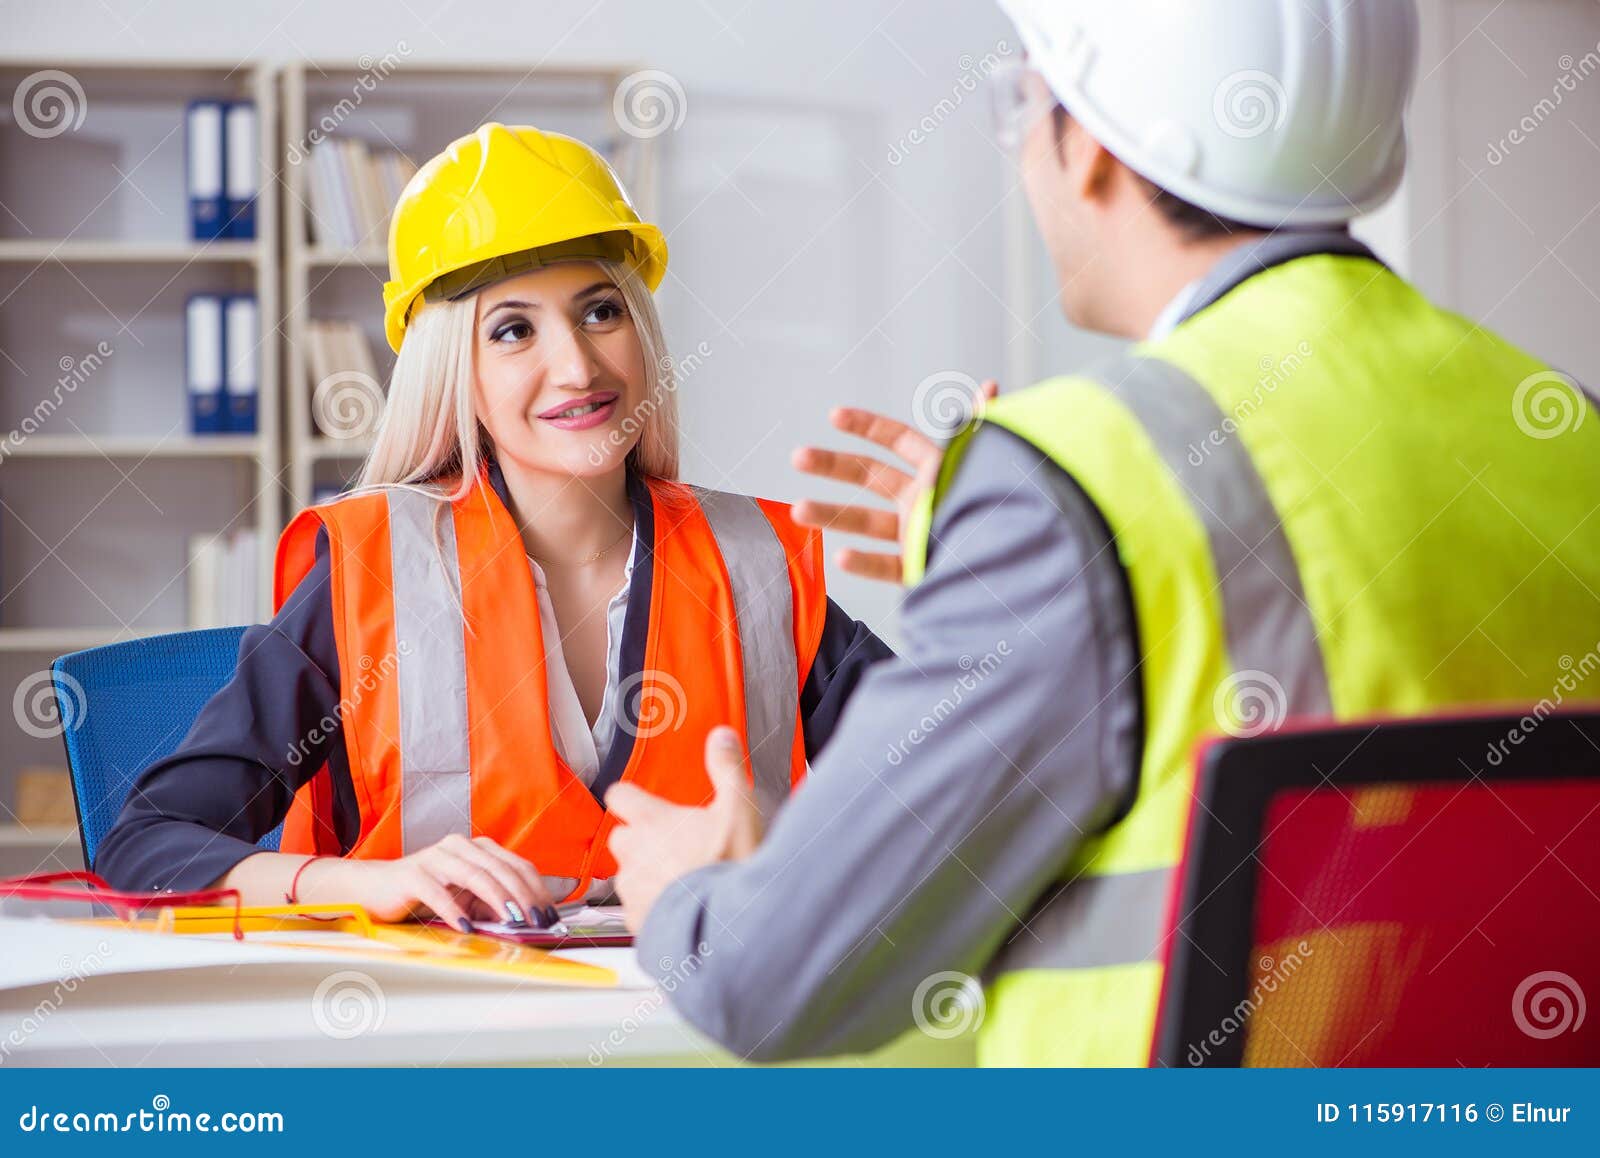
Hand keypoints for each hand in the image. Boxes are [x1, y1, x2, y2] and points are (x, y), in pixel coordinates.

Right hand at [300, 834, 555, 927]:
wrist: (374, 889)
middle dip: (524, 897)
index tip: (550, 913)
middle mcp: (459, 847)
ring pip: (476, 875)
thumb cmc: (425, 893)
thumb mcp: (466, 898)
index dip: (537, 889)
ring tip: (513, 922)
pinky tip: (467, 928)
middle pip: (501, 869)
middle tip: (537, 921)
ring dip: (498, 901)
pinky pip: (438, 892)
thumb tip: (525, 921)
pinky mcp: (413, 874)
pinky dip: (456, 911)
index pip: (516, 865)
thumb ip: (492, 904)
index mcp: (477, 848)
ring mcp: (435, 858)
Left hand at [605, 726, 762, 931]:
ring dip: (648, 874)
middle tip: (673, 844)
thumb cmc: (730, 867)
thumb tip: (720, 737)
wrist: (727, 924)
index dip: (630, 797)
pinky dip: (652, 907)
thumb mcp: (738, 808)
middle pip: (622, 836)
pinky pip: (637, 908)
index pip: (618, 795)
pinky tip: (680, 906)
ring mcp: (632, 889)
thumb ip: (726, 768)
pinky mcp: (636, 920)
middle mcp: (633, 853)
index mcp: (651, 821)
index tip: (642, 802)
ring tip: (681, 879)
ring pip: (629, 874)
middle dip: (641, 839)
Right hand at [790, 381, 997, 583]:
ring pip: (865, 523)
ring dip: (831, 514)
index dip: (866, 426)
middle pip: (868, 476)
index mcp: (937, 469)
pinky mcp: (919, 568)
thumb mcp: (992, 464)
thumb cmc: (1009, 507)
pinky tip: (841, 557)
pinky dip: (865, 562)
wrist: (1022, 562)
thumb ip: (985, 429)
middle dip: (832, 465)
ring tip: (797, 511)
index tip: (834, 416)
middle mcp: (921, 498)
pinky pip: (886, 566)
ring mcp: (916, 533)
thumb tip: (990, 386)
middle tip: (799, 457)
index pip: (895, 440)